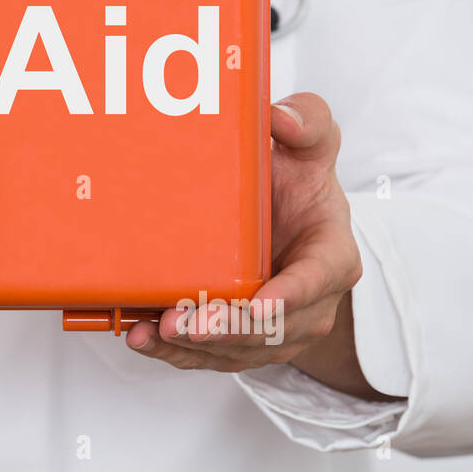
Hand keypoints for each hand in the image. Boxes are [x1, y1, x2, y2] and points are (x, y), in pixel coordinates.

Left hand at [126, 92, 393, 400]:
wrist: (287, 222)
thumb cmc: (298, 184)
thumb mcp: (311, 144)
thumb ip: (307, 121)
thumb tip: (280, 117)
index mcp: (331, 256)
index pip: (316, 280)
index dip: (290, 297)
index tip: (262, 305)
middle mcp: (307, 304)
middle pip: (271, 329)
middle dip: (228, 328)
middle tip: (188, 321)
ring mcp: (273, 329)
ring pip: (236, 350)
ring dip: (194, 347)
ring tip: (155, 331)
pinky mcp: (239, 341)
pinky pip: (209, 355)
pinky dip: (173, 351)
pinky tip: (141, 336)